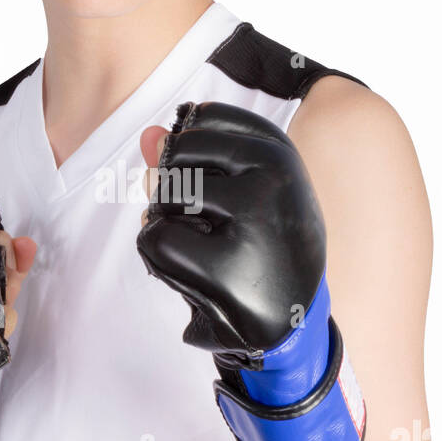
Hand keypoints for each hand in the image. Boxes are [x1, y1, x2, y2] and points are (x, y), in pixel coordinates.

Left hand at [137, 101, 325, 366]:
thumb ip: (190, 161)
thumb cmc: (260, 247)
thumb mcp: (237, 193)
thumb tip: (148, 136)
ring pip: (164, 196)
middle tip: (207, 230)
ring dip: (165, 227)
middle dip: (172, 191)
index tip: (214, 189)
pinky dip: (160, 263)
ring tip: (203, 254)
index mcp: (279, 151)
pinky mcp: (230, 267)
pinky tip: (195, 280)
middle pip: (178, 154)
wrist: (293, 322)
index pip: (204, 118)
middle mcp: (274, 174)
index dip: (189, 155)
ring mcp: (256, 218)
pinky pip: (155, 241)